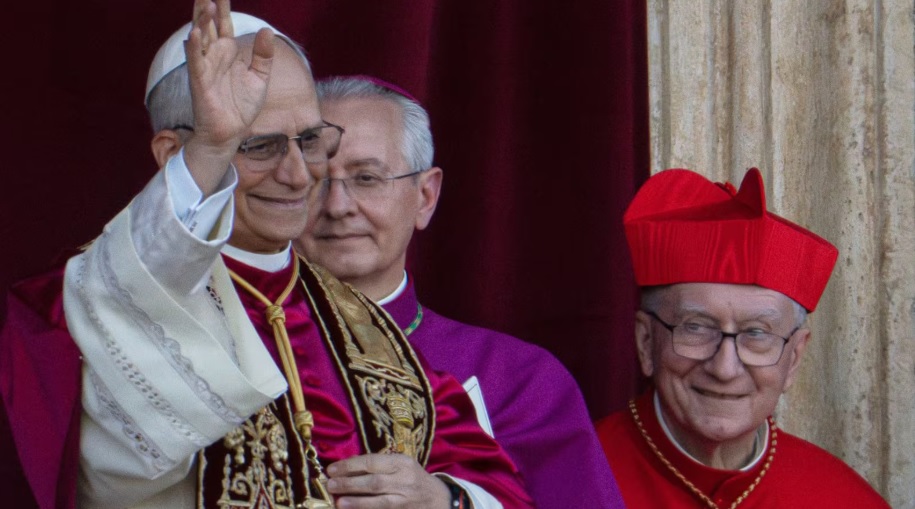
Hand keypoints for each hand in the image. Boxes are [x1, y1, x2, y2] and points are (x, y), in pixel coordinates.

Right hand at [183, 0, 274, 193]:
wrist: (231, 133)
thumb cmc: (241, 107)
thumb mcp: (259, 78)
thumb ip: (263, 55)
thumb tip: (267, 31)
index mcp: (226, 51)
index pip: (224, 22)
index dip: (223, 5)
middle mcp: (213, 55)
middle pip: (209, 23)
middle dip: (208, 5)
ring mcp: (205, 67)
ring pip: (201, 37)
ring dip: (202, 20)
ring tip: (206, 2)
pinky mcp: (200, 82)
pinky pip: (196, 61)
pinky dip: (195, 47)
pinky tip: (196, 32)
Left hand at [326, 453, 450, 508]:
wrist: (437, 499)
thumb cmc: (412, 478)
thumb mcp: (400, 465)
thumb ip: (378, 465)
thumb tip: (346, 469)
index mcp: (402, 463)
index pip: (372, 462)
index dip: (350, 466)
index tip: (332, 469)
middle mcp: (405, 481)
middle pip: (374, 482)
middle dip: (350, 484)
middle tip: (331, 485)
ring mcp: (405, 500)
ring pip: (379, 502)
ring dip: (358, 502)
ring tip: (339, 502)